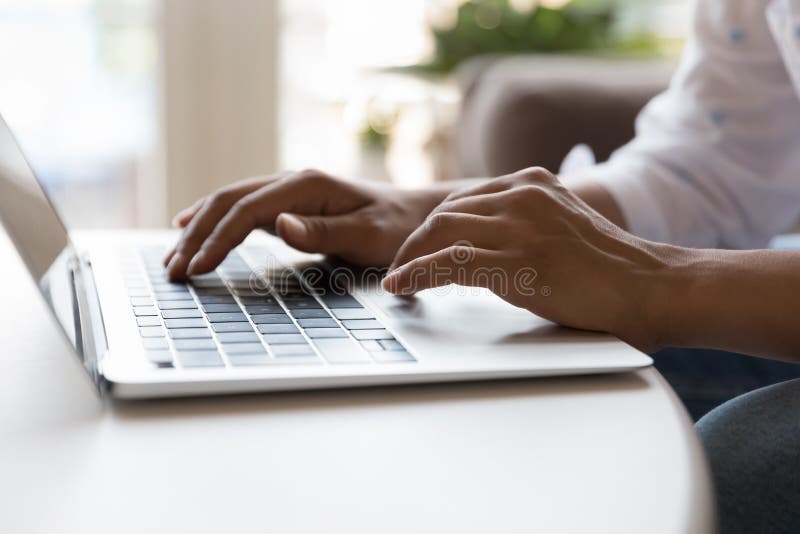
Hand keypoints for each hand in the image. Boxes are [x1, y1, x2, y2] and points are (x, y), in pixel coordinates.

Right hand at [164, 169, 447, 279]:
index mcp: (306, 186)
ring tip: (172, 259)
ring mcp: (286, 192)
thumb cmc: (396, 230)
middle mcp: (290, 182)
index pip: (246, 211)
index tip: (196, 268)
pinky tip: (191, 229)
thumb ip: (324, 233)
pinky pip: (240, 210)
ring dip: (197, 229)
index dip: (216, 239)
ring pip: (228, 203)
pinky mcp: (287, 205)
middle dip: (195, 235)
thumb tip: (280, 226)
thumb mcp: (368, 236)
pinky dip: (212, 222)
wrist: (414, 216)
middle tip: (172, 271)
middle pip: (227, 202)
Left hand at [383, 167, 673, 352]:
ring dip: (410, 259)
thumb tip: (482, 248)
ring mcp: (520, 226)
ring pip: (440, 232)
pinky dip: (417, 274)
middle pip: (443, 212)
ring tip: (398, 281)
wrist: (654, 288)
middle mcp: (522, 195)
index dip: (431, 228)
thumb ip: (524, 224)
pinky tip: (401, 287)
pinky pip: (450, 264)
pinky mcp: (519, 262)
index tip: (417, 249)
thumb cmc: (612, 270)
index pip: (462, 199)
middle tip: (401, 269)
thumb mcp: (560, 228)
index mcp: (532, 184)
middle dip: (415, 243)